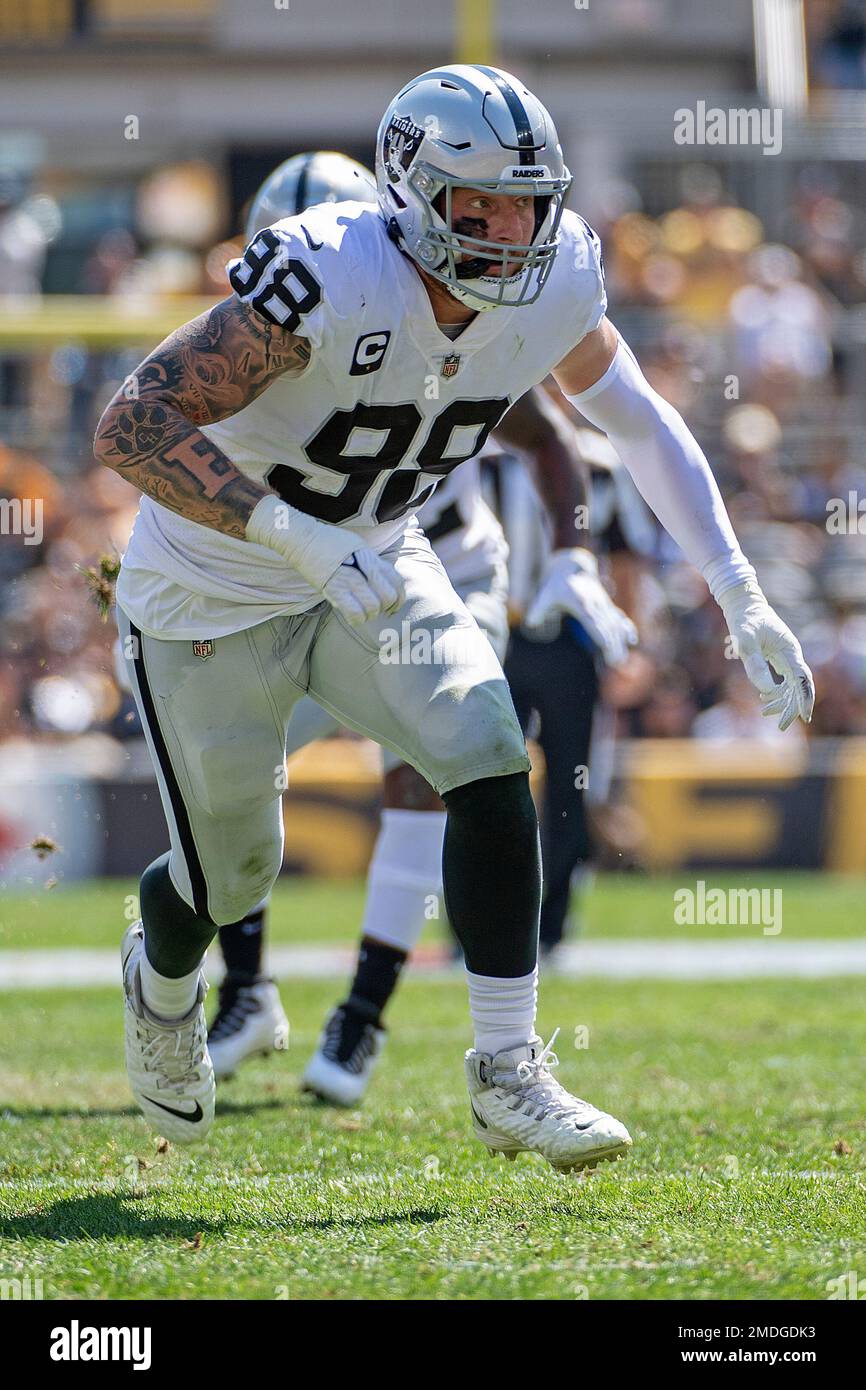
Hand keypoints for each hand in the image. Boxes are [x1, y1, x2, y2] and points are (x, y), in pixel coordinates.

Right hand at [246, 495, 403, 625]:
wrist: (303, 538)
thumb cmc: (330, 542)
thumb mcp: (358, 546)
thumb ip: (373, 563)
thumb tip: (386, 580)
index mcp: (371, 557)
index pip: (397, 581)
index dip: (399, 598)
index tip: (393, 604)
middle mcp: (363, 568)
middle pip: (388, 596)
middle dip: (386, 608)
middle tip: (379, 610)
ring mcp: (348, 580)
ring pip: (373, 607)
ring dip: (371, 614)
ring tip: (364, 612)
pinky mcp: (333, 590)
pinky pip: (354, 613)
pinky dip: (357, 619)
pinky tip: (354, 616)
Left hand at [525, 548, 637, 666]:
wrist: (572, 568)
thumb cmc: (557, 585)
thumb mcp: (545, 594)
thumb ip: (538, 609)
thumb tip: (530, 622)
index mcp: (582, 603)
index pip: (593, 621)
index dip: (601, 634)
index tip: (606, 647)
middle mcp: (596, 604)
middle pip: (608, 626)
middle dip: (613, 644)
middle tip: (616, 663)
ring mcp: (603, 605)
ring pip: (615, 624)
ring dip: (620, 641)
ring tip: (621, 660)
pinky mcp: (607, 606)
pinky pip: (619, 617)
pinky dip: (626, 628)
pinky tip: (632, 639)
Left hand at [718, 582, 814, 730]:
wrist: (742, 605)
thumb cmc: (744, 621)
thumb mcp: (746, 642)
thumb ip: (755, 664)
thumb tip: (766, 690)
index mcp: (789, 650)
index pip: (802, 679)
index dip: (805, 698)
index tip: (804, 716)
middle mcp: (791, 655)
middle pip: (798, 687)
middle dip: (792, 707)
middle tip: (781, 726)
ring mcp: (785, 657)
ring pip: (790, 686)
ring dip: (782, 702)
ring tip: (765, 714)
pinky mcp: (777, 658)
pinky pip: (782, 680)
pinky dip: (775, 692)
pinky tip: (764, 699)